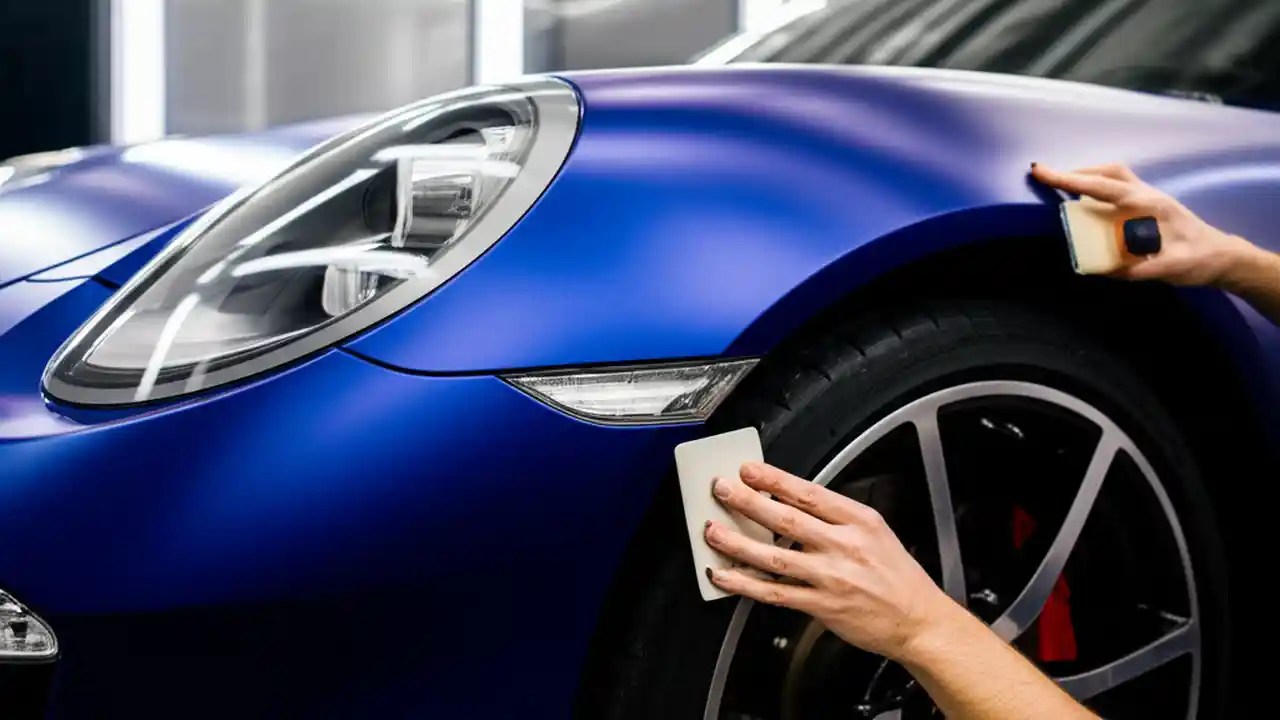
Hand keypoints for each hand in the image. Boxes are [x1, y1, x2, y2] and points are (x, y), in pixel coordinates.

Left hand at [704, 462, 959, 661]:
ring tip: (713, 531)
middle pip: (786, 519)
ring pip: (774, 556)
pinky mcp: (821, 606)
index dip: (774, 480)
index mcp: (859, 521)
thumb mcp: (876, 532)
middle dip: (748, 502)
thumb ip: (838, 517)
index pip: (810, 493)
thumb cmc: (898, 577)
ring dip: (738, 543)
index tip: (749, 470)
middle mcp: (844, 546)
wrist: (919, 621)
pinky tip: (724, 575)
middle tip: (722, 489)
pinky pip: (774, 593)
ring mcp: (830, 577)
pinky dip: (745, 584)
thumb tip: (793, 500)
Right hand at [1031, 162, 1254, 286]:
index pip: (1103, 188)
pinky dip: (1099, 187)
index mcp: (1149, 205)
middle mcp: (1148, 195)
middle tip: (1049, 178)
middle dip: (1077, 172)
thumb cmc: (1198, 260)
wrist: (1222, 257)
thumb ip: (1138, 270)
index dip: (1071, 180)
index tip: (1042, 172)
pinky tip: (1090, 202)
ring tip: (1065, 187)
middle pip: (1109, 171)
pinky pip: (1119, 186)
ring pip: (1115, 175)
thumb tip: (1103, 269)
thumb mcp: (1170, 269)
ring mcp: (1150, 196)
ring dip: (1088, 177)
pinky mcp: (1149, 203)